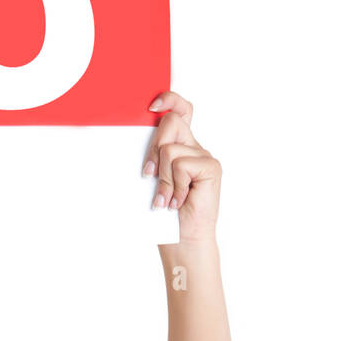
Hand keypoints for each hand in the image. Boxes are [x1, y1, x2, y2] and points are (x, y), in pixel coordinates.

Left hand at [143, 91, 221, 241]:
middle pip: (172, 122)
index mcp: (181, 147)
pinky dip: (174, 186)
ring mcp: (204, 157)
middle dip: (154, 148)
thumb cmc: (165, 215)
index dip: (170, 100)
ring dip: (162, 178)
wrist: (183, 241)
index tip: (152, 106)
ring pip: (170, 149)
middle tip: (149, 175)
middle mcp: (194, 147)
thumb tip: (130, 137)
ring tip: (167, 199)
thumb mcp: (153, 180)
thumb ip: (152, 157)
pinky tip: (179, 201)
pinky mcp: (211, 167)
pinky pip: (180, 164)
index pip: (181, 110)